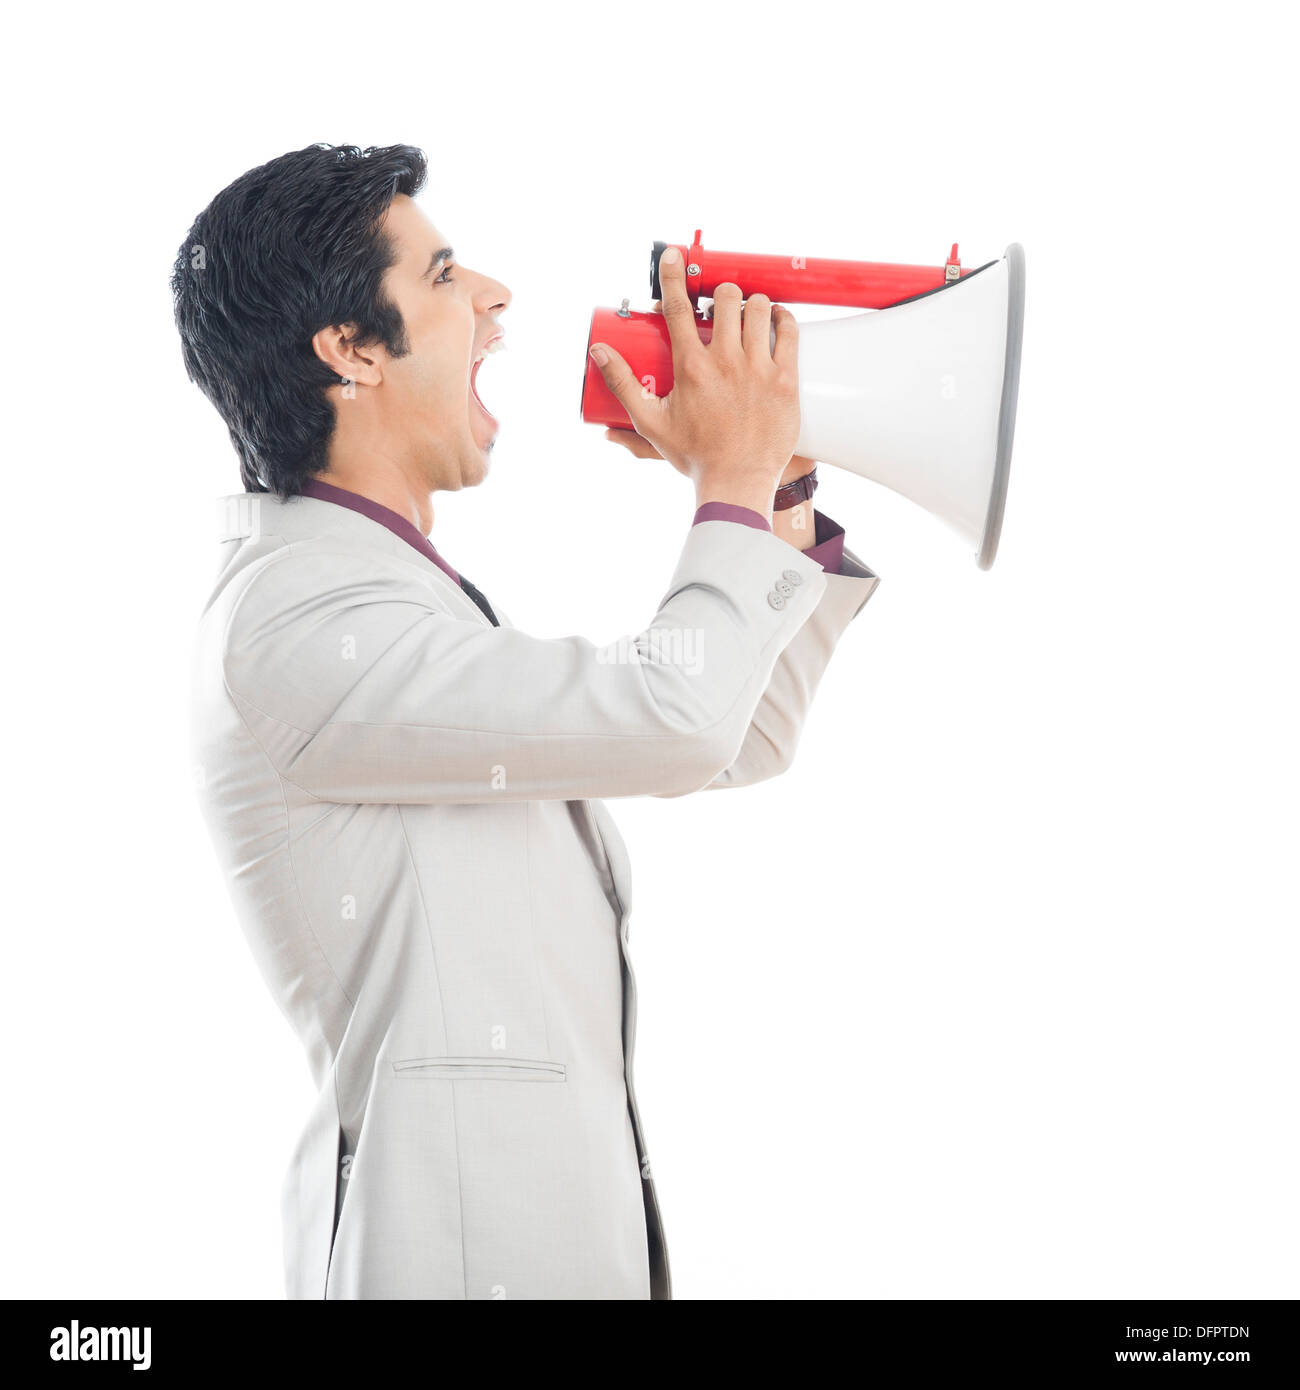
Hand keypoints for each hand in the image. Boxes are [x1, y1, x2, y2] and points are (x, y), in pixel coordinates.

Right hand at [588, 246, 799, 517]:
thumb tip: (598, 353)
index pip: (679, 307)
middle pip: (725, 298)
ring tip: (745, 316)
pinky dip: (782, 318)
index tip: (672, 255)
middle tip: (718, 309)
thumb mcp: (650, 421)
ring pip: (759, 307)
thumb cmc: (695, 455)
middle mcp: (726, 362)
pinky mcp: (785, 380)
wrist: (738, 482)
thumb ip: (622, 384)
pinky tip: (775, 320)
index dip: (672, 275)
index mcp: (691, 368)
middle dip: (719, 295)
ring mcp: (758, 369)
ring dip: (750, 304)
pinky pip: (789, 331)